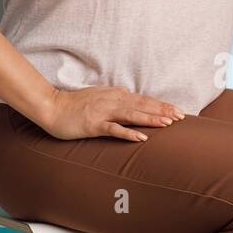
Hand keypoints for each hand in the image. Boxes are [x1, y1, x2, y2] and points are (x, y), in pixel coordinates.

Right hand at [40, 86, 184, 141]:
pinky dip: (128, 132)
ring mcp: (102, 112)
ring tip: (167, 124)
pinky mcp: (93, 124)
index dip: (160, 105)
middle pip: (141, 105)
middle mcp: (111, 100)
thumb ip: (115, 99)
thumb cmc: (73, 105)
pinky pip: (114, 129)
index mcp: (114, 95)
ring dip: (150, 119)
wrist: (51, 107)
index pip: (142, 99)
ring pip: (132, 114)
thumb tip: (131, 100)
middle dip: (162, 111)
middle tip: (181, 116)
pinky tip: (141, 137)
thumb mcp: (98, 98)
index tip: (177, 110)